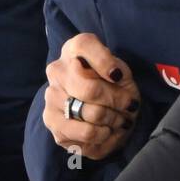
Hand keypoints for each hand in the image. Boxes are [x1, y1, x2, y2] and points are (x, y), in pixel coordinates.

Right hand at [42, 33, 141, 161]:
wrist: (108, 115)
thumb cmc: (115, 88)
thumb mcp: (122, 72)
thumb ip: (116, 68)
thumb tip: (113, 75)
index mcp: (73, 50)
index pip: (84, 45)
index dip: (104, 61)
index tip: (118, 76)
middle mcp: (57, 71)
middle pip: (90, 89)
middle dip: (117, 101)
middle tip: (129, 105)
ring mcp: (51, 97)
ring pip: (92, 114)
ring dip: (113, 120)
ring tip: (119, 119)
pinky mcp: (53, 123)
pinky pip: (86, 134)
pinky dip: (104, 135)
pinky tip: (106, 130)